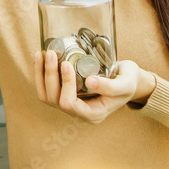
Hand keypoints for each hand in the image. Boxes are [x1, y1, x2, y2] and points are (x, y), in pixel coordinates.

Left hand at [34, 51, 155, 123]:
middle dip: (50, 75)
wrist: (127, 79)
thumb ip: (110, 86)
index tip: (67, 64)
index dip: (65, 85)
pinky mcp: (66, 94)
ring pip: (46, 96)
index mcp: (93, 114)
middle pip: (54, 99)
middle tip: (52, 54)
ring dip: (41, 75)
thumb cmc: (128, 82)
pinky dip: (40, 74)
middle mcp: (79, 112)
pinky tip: (40, 58)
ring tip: (41, 54)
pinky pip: (46, 89)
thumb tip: (89, 82)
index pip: (70, 104)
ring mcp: (71, 105)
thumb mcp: (125, 84)